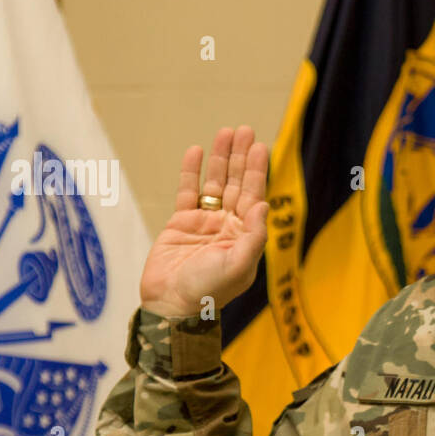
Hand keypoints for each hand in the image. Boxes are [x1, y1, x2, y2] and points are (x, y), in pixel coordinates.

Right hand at [139, 126, 269, 318]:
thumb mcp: (239, 265)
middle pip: (236, 184)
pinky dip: (191, 172)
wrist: (171, 305)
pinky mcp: (181, 223)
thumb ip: (254, 236)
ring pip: (214, 184)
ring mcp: (204, 224)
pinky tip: (196, 151)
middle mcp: (228, 227)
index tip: (260, 146)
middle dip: (240, 158)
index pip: (254, 196)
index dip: (256, 171)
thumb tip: (263, 205)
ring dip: (219, 159)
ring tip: (224, 133)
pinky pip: (187, 192)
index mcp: (245, 237)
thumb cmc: (208, 290)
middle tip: (244, 130)